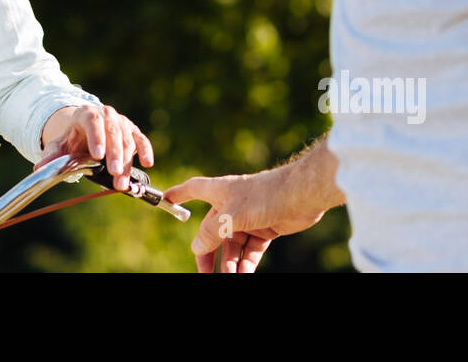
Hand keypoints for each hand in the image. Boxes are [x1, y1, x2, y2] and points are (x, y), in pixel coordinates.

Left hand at [34, 104, 152, 191]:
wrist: (84, 130)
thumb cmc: (71, 139)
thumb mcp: (59, 146)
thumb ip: (51, 157)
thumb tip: (38, 169)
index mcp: (86, 114)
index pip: (92, 123)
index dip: (96, 138)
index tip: (98, 156)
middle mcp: (106, 115)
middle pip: (113, 133)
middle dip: (115, 154)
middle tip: (114, 174)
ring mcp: (121, 122)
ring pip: (127, 139)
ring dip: (127, 162)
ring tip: (122, 183)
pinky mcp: (132, 131)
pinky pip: (141, 139)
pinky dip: (145, 150)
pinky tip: (147, 163)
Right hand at [163, 169, 328, 272]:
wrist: (302, 195)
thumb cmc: (265, 195)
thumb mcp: (233, 215)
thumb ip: (213, 232)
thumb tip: (197, 247)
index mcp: (219, 192)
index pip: (192, 190)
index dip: (177, 194)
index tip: (164, 199)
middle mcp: (231, 204)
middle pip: (211, 231)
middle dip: (207, 253)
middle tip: (205, 274)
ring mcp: (248, 218)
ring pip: (232, 245)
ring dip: (229, 263)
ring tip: (229, 278)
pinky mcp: (265, 228)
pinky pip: (249, 250)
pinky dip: (246, 263)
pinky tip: (243, 275)